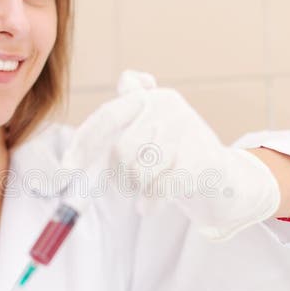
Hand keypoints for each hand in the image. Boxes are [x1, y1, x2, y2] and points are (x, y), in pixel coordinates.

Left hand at [61, 70, 279, 239]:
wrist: (222, 174)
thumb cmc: (174, 152)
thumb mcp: (151, 124)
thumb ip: (126, 110)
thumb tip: (127, 84)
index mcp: (149, 98)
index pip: (108, 117)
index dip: (84, 142)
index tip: (67, 167)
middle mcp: (168, 107)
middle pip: (121, 150)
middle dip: (117, 176)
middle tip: (124, 187)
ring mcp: (187, 131)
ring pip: (139, 171)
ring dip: (136, 190)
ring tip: (141, 194)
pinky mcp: (201, 158)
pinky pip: (160, 188)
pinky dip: (150, 203)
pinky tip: (148, 206)